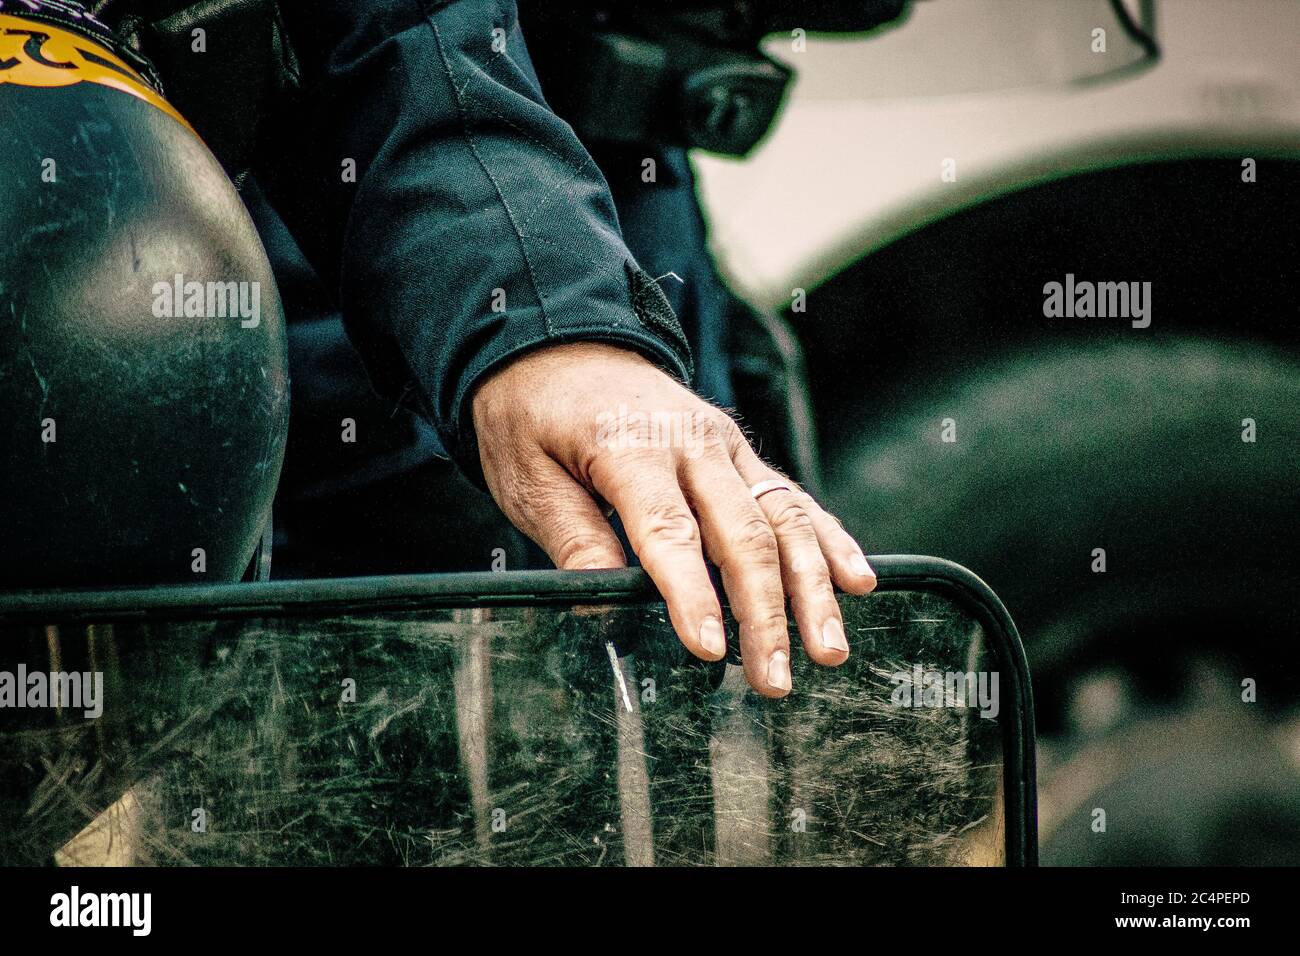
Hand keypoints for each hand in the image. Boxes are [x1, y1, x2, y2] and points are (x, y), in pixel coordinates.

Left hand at [471, 342, 876, 696]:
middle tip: (776, 679)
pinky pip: (793, 499)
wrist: (562, 343)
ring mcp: (725, 445)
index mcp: (630, 447)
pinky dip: (830, 540)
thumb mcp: (527, 475)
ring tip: (830, 649)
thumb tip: (601, 603)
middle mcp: (691, 443)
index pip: (669, 530)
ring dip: (812, 588)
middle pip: (742, 534)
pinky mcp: (740, 453)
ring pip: (783, 520)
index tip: (710, 649)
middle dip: (766, 613)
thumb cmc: (536, 416)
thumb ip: (571, 537)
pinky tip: (858, 581)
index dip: (692, 594)